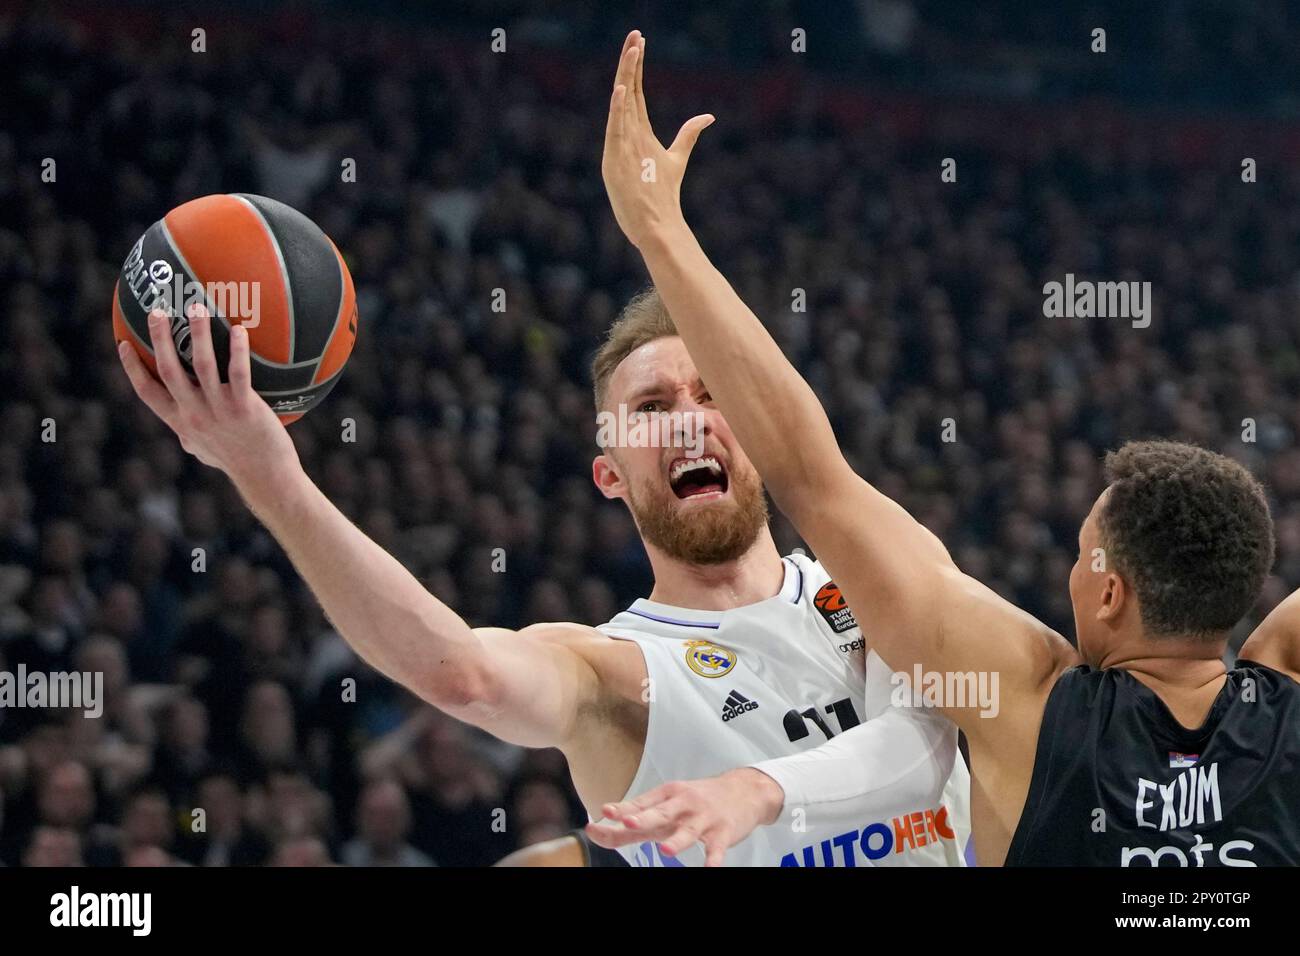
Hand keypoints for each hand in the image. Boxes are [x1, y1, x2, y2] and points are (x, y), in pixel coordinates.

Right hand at [117, 305, 300, 494]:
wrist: (265, 478)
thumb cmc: (237, 461)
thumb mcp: (204, 449)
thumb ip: (190, 433)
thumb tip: (183, 430)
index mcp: (180, 422)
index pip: (147, 392)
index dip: (132, 368)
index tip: (122, 343)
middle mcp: (193, 414)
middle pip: (167, 369)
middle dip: (159, 338)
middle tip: (157, 310)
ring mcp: (218, 410)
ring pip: (201, 364)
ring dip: (197, 333)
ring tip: (196, 306)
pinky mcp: (244, 408)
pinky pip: (239, 372)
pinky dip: (237, 350)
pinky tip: (240, 330)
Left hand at [584, 767, 783, 866]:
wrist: (743, 790)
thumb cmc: (698, 800)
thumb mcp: (668, 805)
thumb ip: (636, 820)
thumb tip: (598, 829)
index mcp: (667, 796)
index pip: (641, 804)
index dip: (622, 810)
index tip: (603, 813)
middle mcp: (684, 804)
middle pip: (661, 812)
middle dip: (644, 818)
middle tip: (627, 822)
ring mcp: (704, 818)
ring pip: (689, 830)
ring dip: (677, 840)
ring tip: (665, 850)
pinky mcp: (723, 832)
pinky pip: (717, 848)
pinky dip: (713, 859)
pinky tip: (709, 868)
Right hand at [601, 30, 713, 249]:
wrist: (655, 226)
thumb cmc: (660, 197)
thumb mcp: (676, 159)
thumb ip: (688, 135)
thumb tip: (708, 116)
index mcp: (637, 133)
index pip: (635, 92)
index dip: (637, 66)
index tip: (639, 41)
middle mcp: (627, 136)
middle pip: (628, 91)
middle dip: (631, 62)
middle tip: (634, 35)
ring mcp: (621, 147)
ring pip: (622, 104)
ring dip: (626, 76)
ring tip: (632, 51)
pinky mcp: (616, 162)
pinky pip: (616, 130)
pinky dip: (618, 109)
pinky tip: (621, 89)